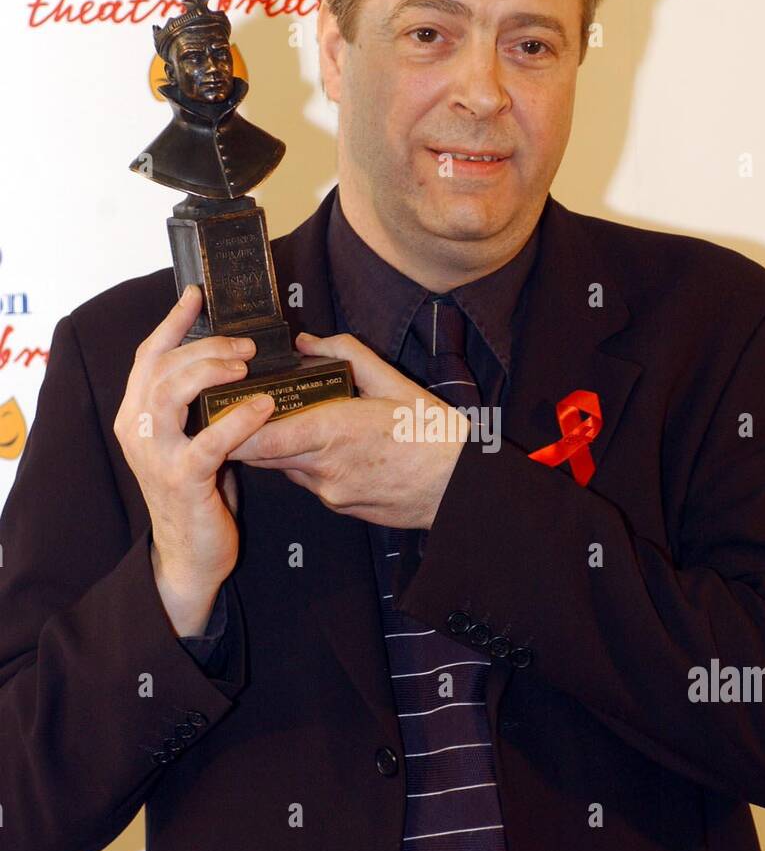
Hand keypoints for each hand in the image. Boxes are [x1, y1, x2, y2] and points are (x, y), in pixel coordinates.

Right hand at [113, 284, 276, 623]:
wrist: (190, 555)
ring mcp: (156, 455)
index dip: (172, 322)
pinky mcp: (182, 480)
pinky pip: (209, 441)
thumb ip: (196, 405)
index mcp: (136, 414)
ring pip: (172, 393)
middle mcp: (136, 429)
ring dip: (212, 371)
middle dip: (204, 346)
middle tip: (246, 343)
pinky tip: (264, 405)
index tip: (196, 294)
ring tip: (247, 365)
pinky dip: (238, 419)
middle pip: (161, 366)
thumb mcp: (190, 440)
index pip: (149, 356)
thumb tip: (229, 361)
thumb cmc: (198, 494)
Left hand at [227, 331, 470, 528]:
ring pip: (286, 470)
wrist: (461, 488)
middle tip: (235, 413)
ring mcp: (332, 493)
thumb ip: (347, 355)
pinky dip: (308, 466)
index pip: (261, 438)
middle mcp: (326, 468)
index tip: (216, 412)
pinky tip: (330, 450)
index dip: (231, 428)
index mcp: (334, 431)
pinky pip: (310, 484)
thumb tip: (307, 342)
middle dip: (246, 436)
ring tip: (292, 424)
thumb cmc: (434, 434)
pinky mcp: (342, 508)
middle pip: (263, 456)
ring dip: (280, 449)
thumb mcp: (394, 382)